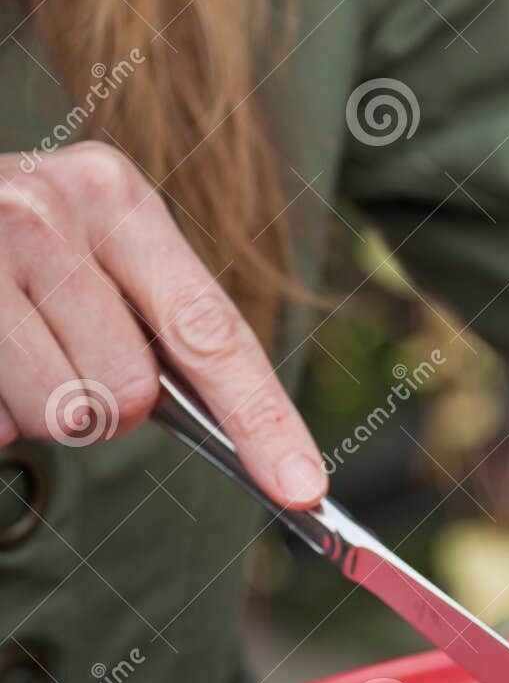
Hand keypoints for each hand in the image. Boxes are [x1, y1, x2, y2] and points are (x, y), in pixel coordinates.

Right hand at [0, 142, 326, 505]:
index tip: (304, 488)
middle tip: (51, 347)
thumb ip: (156, 322)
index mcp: (112, 195)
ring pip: (59, 417)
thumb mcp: (91, 246)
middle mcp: (42, 211)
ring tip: (2, 348)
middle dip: (100, 401)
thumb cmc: (7, 246)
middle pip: (128, 396)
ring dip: (33, 410)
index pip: (212, 331)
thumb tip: (245, 436)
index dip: (264, 420)